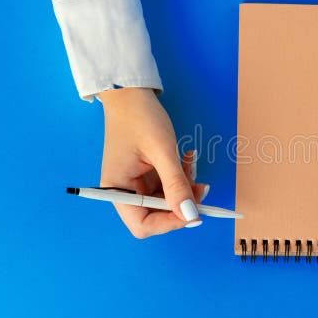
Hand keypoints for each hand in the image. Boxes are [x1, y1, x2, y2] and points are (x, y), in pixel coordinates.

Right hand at [99, 87, 207, 237]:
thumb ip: (176, 185)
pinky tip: (188, 159)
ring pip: (167, 200)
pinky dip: (181, 177)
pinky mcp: (146, 175)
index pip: (142, 224)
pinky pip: (168, 185)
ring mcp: (136, 183)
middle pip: (156, 215)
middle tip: (201, 188)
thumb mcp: (162, 151)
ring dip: (185, 188)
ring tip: (192, 165)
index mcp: (116, 190)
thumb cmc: (140, 118)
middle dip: (181, 204)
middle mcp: (124, 191)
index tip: (193, 212)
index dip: (169, 223)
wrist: (131, 93)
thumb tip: (191, 216)